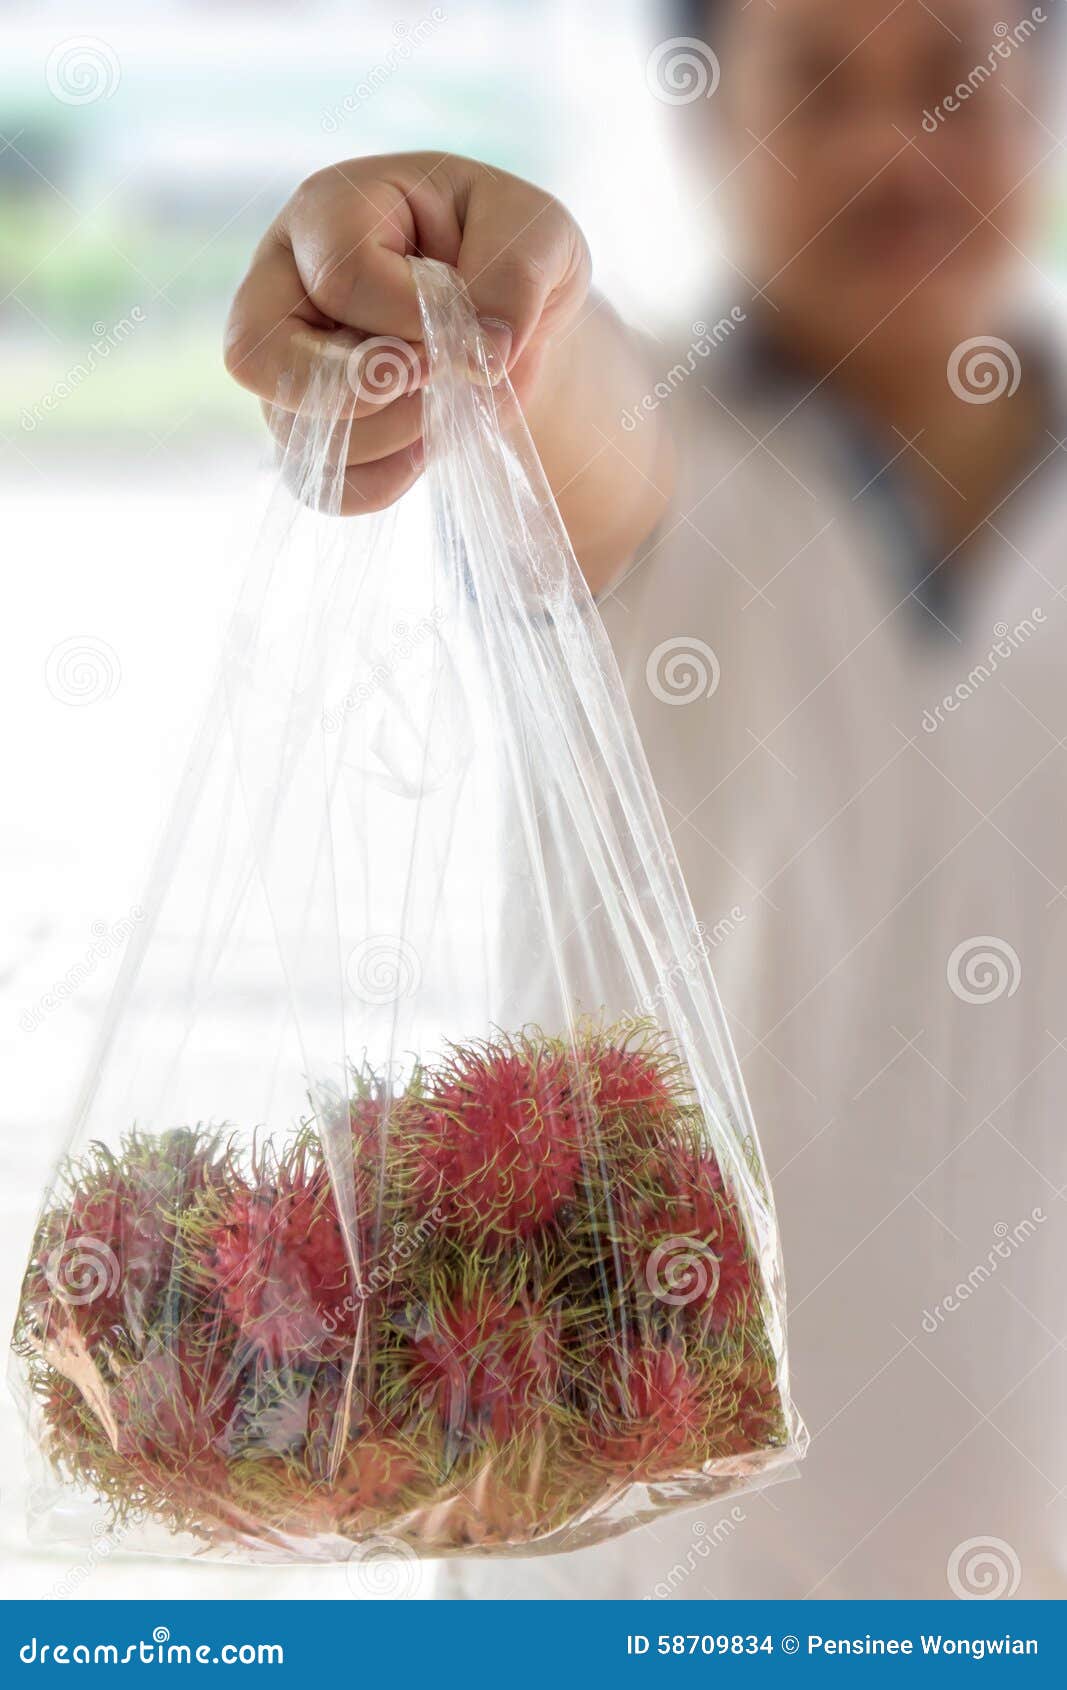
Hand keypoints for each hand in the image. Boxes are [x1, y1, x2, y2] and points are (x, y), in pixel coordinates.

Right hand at [224, 152, 590, 512]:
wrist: (513, 313)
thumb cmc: (508, 249)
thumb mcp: (537, 231)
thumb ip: (515, 273)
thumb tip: (486, 350)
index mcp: (329, 210)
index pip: (338, 276)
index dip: (408, 318)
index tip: (470, 330)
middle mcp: (284, 286)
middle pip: (256, 357)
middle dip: (355, 390)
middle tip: (430, 381)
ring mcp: (289, 366)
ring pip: (295, 432)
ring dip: (389, 437)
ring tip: (450, 406)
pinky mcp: (310, 431)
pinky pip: (321, 484)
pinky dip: (380, 483)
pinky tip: (427, 451)